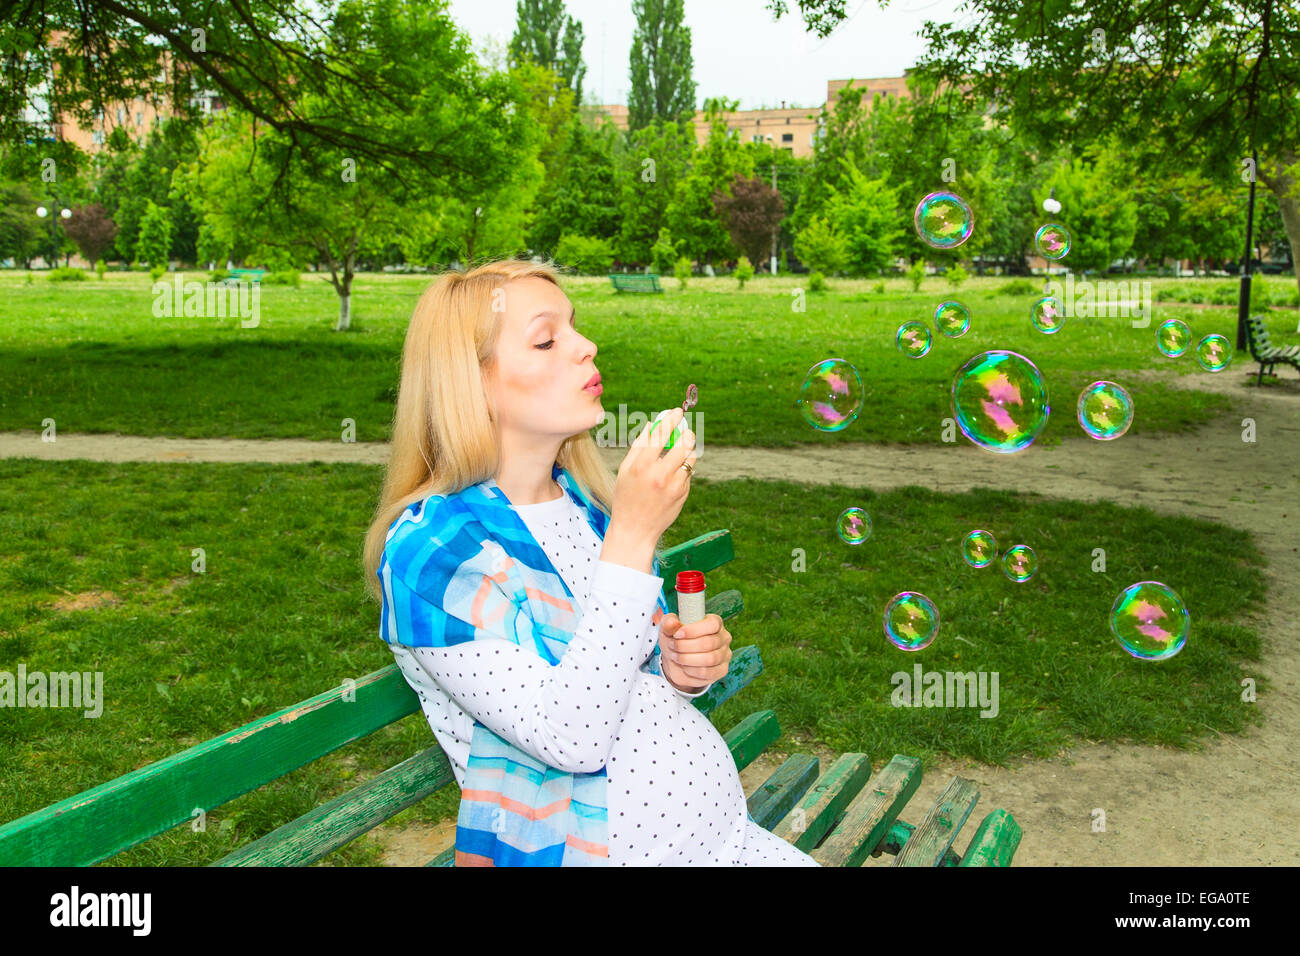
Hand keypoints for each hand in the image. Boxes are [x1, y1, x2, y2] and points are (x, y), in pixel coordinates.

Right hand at [607, 407, 698, 550]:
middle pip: (684, 443)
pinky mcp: (683, 494)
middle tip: (685, 430)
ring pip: (690, 458)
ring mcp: (674, 485)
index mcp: (642, 465)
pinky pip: (688, 473)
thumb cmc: (626, 497)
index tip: (677, 411)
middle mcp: (660, 474)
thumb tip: (652, 423)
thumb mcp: (625, 470)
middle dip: (687, 432)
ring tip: (679, 451)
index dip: (671, 419)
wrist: (635, 530)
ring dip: (688, 450)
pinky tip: (673, 474)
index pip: (661, 434)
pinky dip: (683, 468)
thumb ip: (639, 445)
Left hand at [657, 612, 732, 692]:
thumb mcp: (669, 629)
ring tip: (676, 656)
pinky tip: (684, 666)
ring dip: (687, 658)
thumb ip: (669, 623)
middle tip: (672, 646)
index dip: (693, 630)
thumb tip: (672, 623)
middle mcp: (724, 637)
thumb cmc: (676, 640)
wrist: (676, 661)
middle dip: (685, 646)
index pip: (712, 624)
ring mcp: (725, 655)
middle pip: (708, 643)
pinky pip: (707, 672)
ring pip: (709, 659)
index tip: (677, 634)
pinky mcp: (722, 670)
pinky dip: (691, 670)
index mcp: (715, 622)